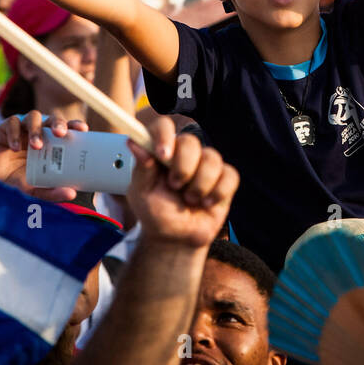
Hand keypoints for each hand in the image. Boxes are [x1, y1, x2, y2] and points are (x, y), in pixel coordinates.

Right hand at [0, 111, 81, 202]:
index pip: (66, 129)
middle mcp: (38, 133)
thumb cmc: (16, 183)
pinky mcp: (4, 129)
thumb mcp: (35, 190)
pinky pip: (12, 123)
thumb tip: (71, 193)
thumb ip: (51, 192)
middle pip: (52, 119)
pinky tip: (14, 147)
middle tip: (60, 133)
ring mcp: (22, 130)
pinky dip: (14, 133)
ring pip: (33, 117)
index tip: (83, 129)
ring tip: (36, 146)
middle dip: (58, 123)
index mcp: (50, 144)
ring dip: (36, 129)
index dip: (75, 125)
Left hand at [127, 116, 237, 248]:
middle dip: (183, 167)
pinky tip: (207, 204)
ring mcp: (206, 165)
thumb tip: (134, 142)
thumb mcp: (142, 194)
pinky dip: (218, 193)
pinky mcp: (225, 179)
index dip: (164, 135)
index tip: (162, 154)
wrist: (176, 238)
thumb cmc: (156, 214)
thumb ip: (141, 169)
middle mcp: (185, 154)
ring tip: (190, 200)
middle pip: (191, 141)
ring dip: (200, 185)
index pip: (163, 127)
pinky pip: (229, 176)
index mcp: (162, 152)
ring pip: (212, 159)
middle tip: (175, 186)